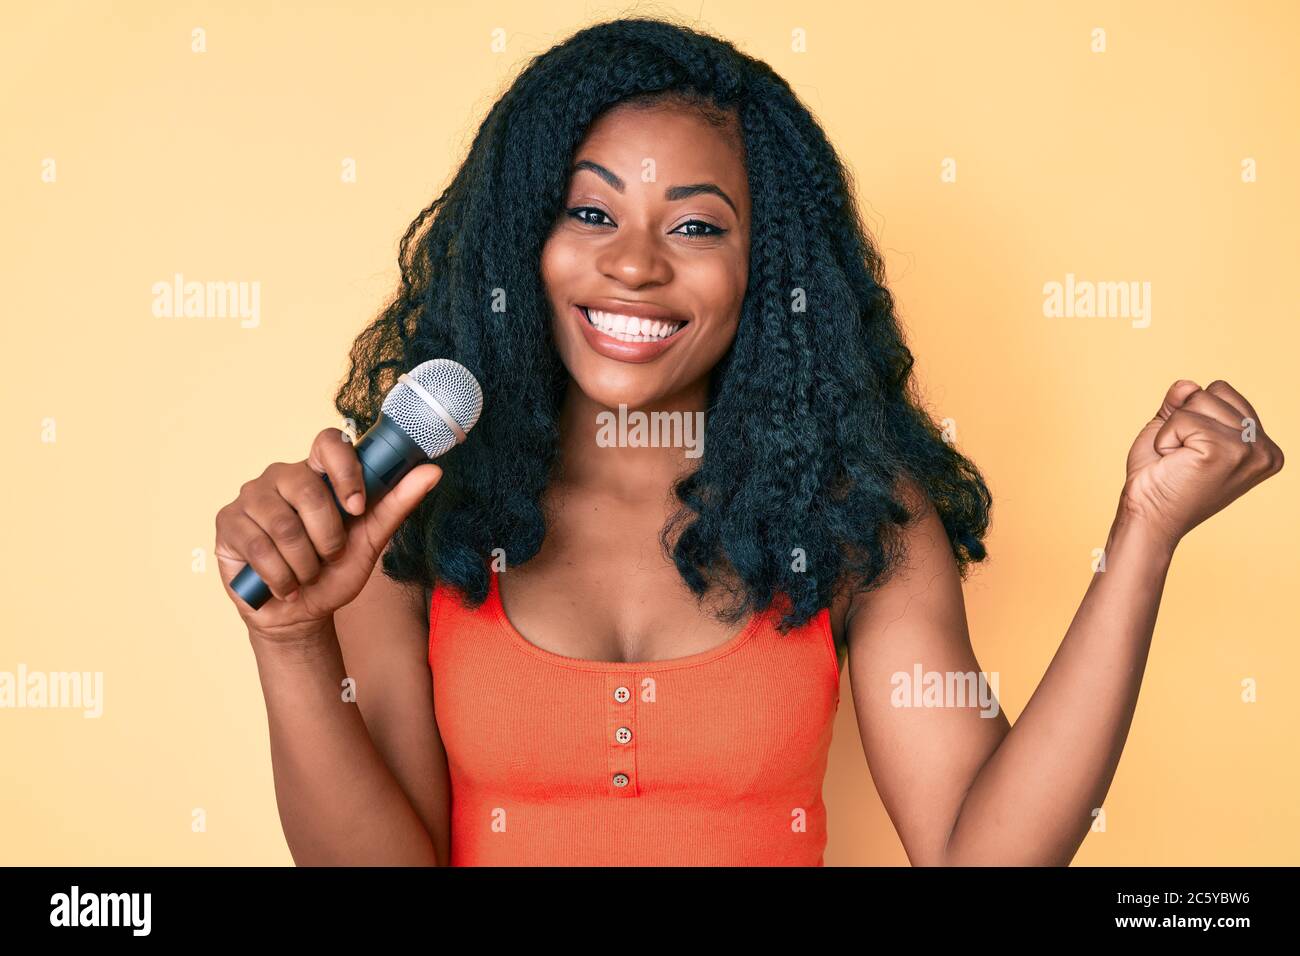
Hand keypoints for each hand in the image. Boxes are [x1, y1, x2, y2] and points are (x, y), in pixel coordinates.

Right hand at [214, 427, 442, 640]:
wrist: (301, 611)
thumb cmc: (335, 570)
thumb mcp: (372, 539)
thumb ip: (397, 503)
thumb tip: (432, 472)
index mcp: (319, 472)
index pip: (329, 442)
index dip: (345, 471)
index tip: (358, 507)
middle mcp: (282, 476)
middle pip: (308, 491)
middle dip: (328, 537)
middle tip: (330, 557)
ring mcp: (251, 497)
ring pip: (284, 526)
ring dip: (304, 564)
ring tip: (307, 575)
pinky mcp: (228, 523)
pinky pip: (258, 547)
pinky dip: (281, 577)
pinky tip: (286, 587)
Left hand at [1120, 379, 1283, 550]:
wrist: (1148, 517)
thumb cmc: (1160, 479)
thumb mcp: (1173, 429)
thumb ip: (1182, 402)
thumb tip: (1187, 384)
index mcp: (1264, 445)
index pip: (1223, 391)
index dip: (1193, 415)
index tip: (1192, 451)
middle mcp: (1265, 449)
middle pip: (1212, 391)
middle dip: (1184, 420)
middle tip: (1181, 458)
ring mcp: (1249, 450)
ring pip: (1197, 400)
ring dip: (1173, 430)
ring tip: (1177, 461)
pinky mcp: (1224, 451)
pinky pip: (1182, 418)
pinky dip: (1165, 438)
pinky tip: (1171, 463)